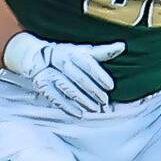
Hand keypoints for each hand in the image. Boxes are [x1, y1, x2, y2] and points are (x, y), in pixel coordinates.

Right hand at [3, 32, 124, 115]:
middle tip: (105, 100)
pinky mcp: (42, 84)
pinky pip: (54, 97)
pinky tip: (79, 114)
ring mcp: (49, 73)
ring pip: (67, 88)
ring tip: (95, 109)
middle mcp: (60, 61)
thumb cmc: (69, 56)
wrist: (39, 56)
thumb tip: (122, 46)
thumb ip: (103, 52)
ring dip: (82, 100)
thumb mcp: (84, 52)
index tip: (110, 86)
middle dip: (93, 90)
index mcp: (72, 52)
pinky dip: (67, 106)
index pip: (87, 63)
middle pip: (78, 77)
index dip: (99, 75)